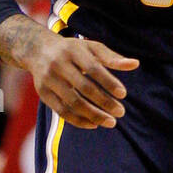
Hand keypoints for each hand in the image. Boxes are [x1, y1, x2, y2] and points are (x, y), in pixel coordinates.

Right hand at [25, 32, 139, 129]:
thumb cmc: (72, 50)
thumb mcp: (91, 47)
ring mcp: (49, 80)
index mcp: (73, 51)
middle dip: (104, 102)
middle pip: (84, 87)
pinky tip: (94, 124)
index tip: (123, 94)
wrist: (37, 50)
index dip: (108, 82)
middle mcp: (59, 65)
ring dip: (93, 115)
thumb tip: (135, 64)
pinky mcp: (43, 93)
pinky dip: (78, 120)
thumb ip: (112, 57)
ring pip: (72, 102)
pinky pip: (61, 111)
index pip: (93, 68)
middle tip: (121, 112)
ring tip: (110, 122)